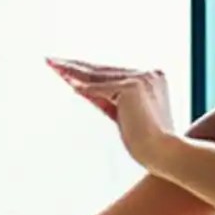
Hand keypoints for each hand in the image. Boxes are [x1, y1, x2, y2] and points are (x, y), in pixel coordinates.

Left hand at [46, 57, 174, 163]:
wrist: (163, 153)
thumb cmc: (145, 141)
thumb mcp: (122, 114)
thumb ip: (105, 99)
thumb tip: (78, 87)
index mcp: (152, 78)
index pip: (111, 74)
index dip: (87, 71)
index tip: (66, 68)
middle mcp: (148, 74)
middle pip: (103, 70)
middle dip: (75, 66)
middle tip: (52, 61)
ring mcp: (141, 78)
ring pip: (98, 76)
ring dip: (72, 71)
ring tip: (53, 66)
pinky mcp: (132, 87)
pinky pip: (100, 88)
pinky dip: (83, 87)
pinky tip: (67, 83)